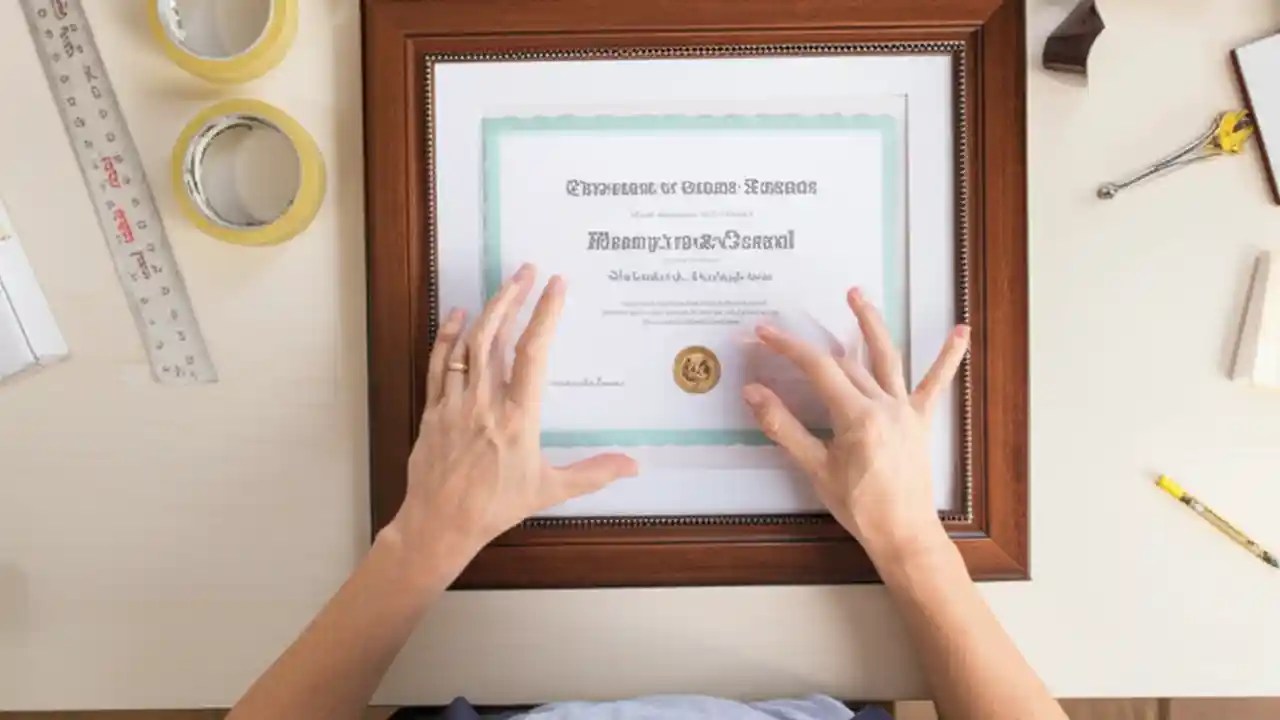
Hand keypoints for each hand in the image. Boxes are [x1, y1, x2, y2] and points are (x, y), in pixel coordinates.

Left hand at [389, 265, 638, 566]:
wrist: (439, 525)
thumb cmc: (495, 508)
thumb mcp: (549, 490)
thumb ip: (593, 473)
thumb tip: (634, 466)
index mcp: (517, 417)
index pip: (532, 353)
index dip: (545, 314)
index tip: (556, 286)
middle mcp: (484, 403)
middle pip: (495, 336)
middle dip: (512, 297)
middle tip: (527, 270)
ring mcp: (454, 403)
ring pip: (467, 344)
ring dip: (486, 310)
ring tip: (503, 286)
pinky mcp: (433, 410)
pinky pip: (439, 363)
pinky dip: (447, 335)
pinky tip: (457, 316)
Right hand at [743, 288, 968, 556]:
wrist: (903, 533)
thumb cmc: (860, 507)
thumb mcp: (815, 469)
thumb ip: (784, 427)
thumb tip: (755, 394)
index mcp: (857, 418)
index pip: (818, 369)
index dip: (789, 348)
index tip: (765, 333)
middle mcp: (884, 406)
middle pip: (844, 362)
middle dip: (811, 343)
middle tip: (783, 328)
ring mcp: (905, 411)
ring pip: (886, 358)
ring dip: (871, 324)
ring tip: (856, 294)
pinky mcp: (920, 421)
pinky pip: (935, 385)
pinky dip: (948, 358)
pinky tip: (961, 333)